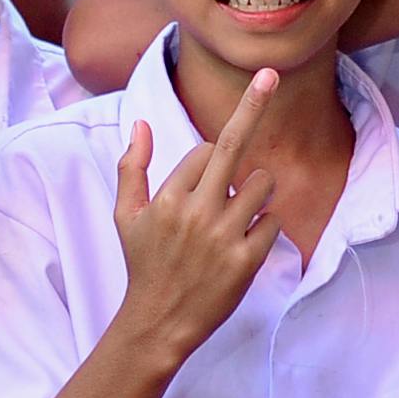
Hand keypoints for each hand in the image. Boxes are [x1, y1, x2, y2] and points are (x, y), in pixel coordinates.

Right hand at [56, 74, 282, 397]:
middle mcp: (196, 212)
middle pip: (233, 146)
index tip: (204, 180)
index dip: (210, 160)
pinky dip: (264, 225)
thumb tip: (139, 122)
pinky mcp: (246, 261)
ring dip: (257, 191)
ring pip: (261, 184)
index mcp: (167, 198)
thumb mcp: (126, 216)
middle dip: (253, 104)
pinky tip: (244, 242)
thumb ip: (132, 167)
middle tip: (270, 74)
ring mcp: (223, 236)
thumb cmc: (143, 264)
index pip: (204, 150)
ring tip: (238, 214)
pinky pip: (272, 221)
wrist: (158, 323)